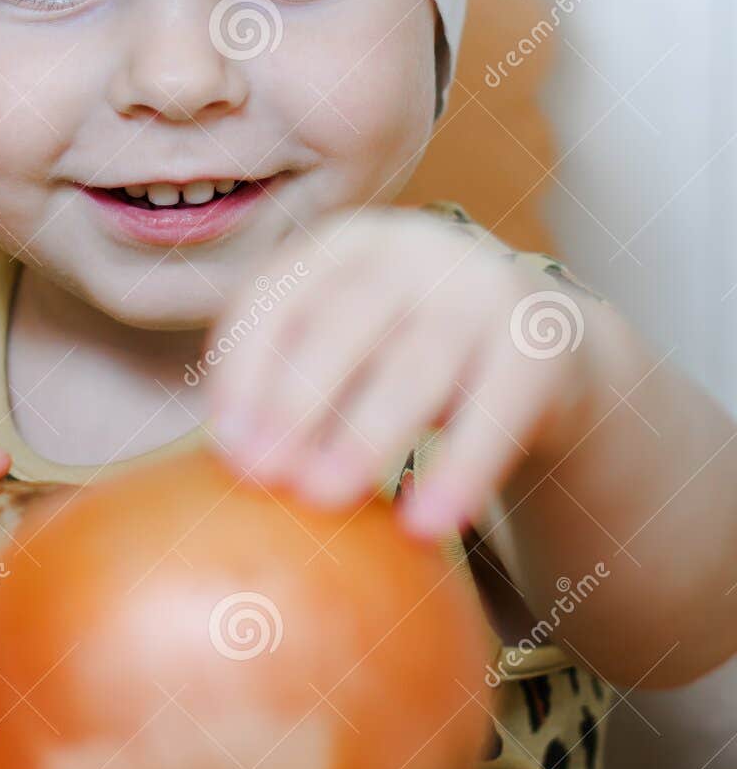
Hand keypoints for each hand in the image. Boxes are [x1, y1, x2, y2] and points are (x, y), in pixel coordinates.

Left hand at [205, 206, 597, 538]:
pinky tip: (424, 526)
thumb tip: (233, 454)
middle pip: (343, 324)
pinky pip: (496, 414)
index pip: (277, 294)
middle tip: (263, 475)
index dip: (244, 366)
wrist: (545, 345)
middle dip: (295, 402)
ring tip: (323, 499)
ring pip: (416, 368)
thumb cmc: (407, 349)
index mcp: (346, 242)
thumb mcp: (348, 340)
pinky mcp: (541, 344)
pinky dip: (459, 471)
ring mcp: (483, 289)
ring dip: (364, 436)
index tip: (223, 442)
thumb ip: (291, 376)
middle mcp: (414, 248)